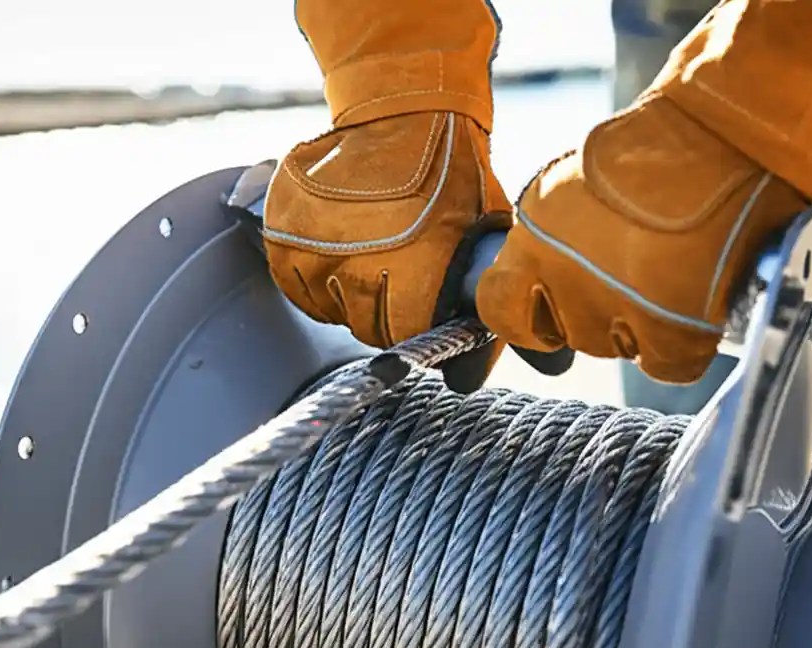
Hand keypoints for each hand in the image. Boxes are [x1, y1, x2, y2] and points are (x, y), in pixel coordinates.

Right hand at [262, 110, 512, 391]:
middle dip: (385, 309)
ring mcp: (312, 248)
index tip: (425, 302)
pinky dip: (316, 276)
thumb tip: (530, 373)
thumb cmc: (453, 175)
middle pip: (365, 326)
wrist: (402, 110)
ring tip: (371, 248)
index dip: (419, 323)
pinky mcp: (281, 234)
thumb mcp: (485, 234)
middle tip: (399, 269)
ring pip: (330, 307)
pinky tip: (342, 244)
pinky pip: (297, 285)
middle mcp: (354, 262)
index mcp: (409, 269)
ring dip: (349, 291)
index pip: (404, 335)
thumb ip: (488, 306)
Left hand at [476, 96, 807, 383]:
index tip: (548, 301)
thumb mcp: (571, 186)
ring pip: (616, 348)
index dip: (526, 311)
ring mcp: (619, 311)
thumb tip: (538, 271)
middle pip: (569, 331)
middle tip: (634, 271)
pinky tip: (697, 305)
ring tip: (671, 274)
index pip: (498, 309)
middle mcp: (568, 281)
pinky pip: (666, 364)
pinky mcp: (673, 332)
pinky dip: (682, 345)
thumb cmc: (654, 148)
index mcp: (534, 242)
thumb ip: (547, 238)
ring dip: (640, 325)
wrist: (725, 136)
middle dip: (597, 310)